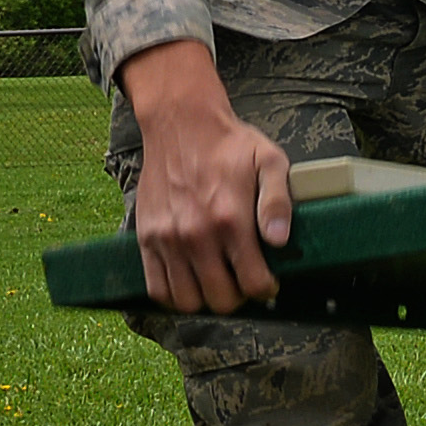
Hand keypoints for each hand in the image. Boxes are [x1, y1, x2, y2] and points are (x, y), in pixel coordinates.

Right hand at [120, 42, 296, 313]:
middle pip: (221, 300)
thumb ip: (278, 201)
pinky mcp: (146, 239)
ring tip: (216, 280)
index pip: (253, 283)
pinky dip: (175, 295)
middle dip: (238, 296)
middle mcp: (196, 234)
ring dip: (206, 298)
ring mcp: (168, 239)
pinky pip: (157, 289)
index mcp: (230, 218)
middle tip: (242, 278)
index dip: (266, 288)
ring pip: (188, 302)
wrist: (180, 123)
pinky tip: (190, 280)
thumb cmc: (230, 145)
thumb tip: (279, 240)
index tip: (268, 280)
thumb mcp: (269, 160)